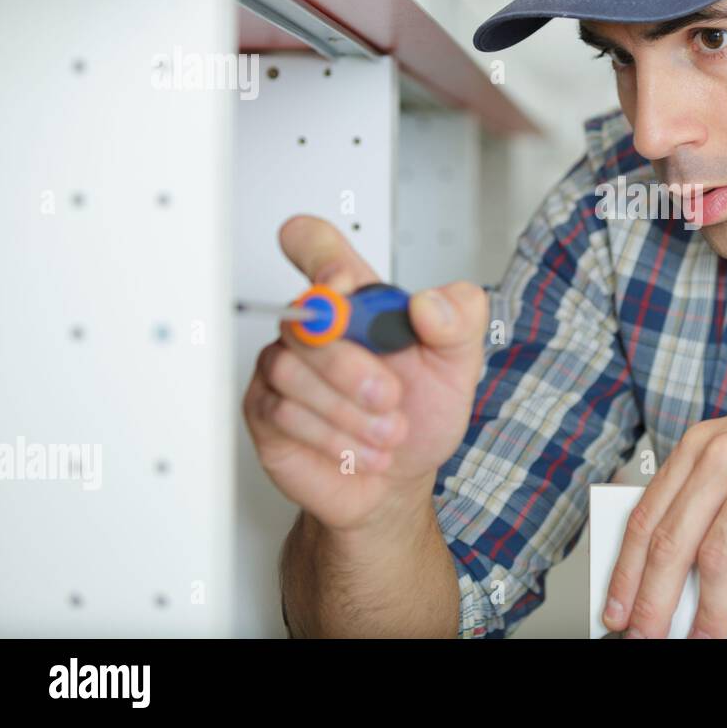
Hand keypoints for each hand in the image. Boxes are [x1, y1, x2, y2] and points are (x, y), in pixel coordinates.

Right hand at [242, 215, 488, 532]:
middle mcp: (317, 329)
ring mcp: (286, 367)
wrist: (400, 481)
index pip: (315, 246)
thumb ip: (460, 322)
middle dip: (352, 366)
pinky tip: (360, 449)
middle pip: (305, 318)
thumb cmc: (422, 413)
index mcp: (358, 302)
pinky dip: (331, 436)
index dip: (320, 255)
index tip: (342, 285)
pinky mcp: (267, 410)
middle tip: (390, 397)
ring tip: (386, 432)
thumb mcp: (460, 365)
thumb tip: (428, 302)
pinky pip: (283, 411)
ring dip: (348, 411)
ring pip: (293, 370)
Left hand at [601, 390, 726, 637]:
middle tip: (647, 635)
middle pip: (672, 541)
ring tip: (708, 634)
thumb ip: (710, 497)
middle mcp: (723, 452)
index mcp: (700, 446)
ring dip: (710, 607)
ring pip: (716, 554)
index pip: (647, 517)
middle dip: (655, 600)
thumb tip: (673, 561)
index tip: (617, 608)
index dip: (627, 571)